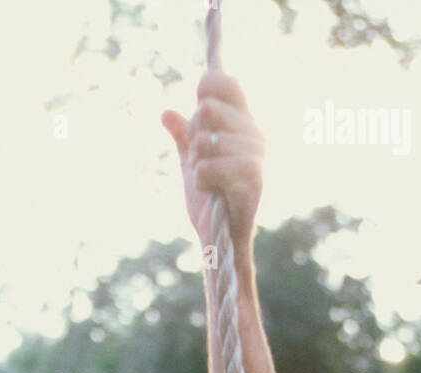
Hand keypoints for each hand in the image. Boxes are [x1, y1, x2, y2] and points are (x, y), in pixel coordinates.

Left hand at [161, 73, 264, 253]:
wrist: (220, 240)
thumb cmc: (210, 202)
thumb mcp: (191, 164)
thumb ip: (182, 137)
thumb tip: (166, 112)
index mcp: (243, 124)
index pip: (226, 83)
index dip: (204, 92)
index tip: (197, 120)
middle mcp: (254, 134)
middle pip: (206, 110)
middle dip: (192, 138)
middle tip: (201, 162)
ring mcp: (255, 156)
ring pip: (205, 140)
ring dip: (196, 164)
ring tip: (208, 181)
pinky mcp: (251, 180)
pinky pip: (208, 167)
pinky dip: (201, 181)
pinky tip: (211, 191)